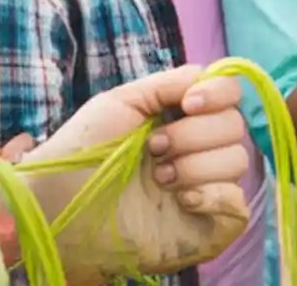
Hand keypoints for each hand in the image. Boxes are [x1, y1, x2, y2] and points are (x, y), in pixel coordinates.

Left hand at [19, 65, 250, 284]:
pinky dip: (214, 195)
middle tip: (153, 148)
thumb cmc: (83, 150)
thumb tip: (210, 76)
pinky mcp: (210, 221)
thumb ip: (169, 83)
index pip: (231, 93)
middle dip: (193, 135)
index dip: (218, 93)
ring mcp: (209, 184)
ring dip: (195, 166)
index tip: (188, 104)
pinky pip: (237, 203)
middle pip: (235, 126)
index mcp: (186, 116)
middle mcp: (203, 147)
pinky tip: (182, 199)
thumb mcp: (121, 101)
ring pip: (237, 161)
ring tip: (159, 178)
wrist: (59, 203)